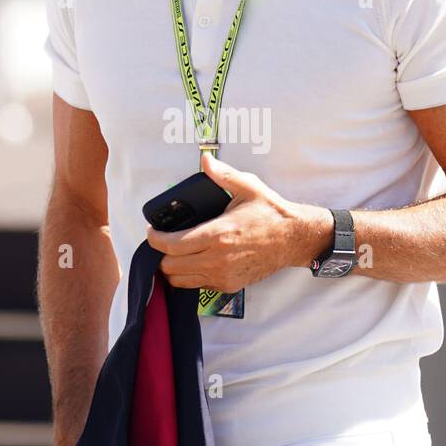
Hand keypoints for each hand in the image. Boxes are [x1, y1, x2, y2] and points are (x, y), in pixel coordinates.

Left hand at [145, 151, 316, 290]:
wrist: (293, 239)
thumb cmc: (270, 213)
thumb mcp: (248, 187)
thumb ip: (223, 175)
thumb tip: (205, 160)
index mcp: (217, 235)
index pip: (171, 244)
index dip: (154, 238)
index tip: (152, 230)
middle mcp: (217, 259)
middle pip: (169, 266)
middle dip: (160, 253)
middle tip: (163, 240)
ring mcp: (222, 275)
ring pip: (180, 280)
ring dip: (172, 267)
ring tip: (174, 252)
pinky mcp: (229, 285)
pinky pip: (197, 285)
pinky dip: (189, 276)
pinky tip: (193, 261)